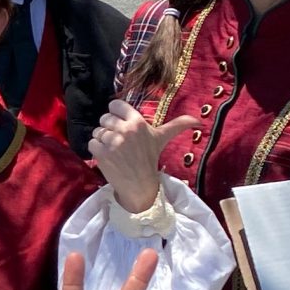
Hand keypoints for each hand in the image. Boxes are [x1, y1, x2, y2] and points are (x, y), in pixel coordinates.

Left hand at [87, 100, 189, 215]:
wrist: (140, 185)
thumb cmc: (150, 159)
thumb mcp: (163, 138)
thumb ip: (178, 125)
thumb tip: (198, 120)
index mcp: (138, 122)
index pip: (115, 105)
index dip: (116, 114)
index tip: (121, 124)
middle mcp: (125, 130)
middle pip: (104, 118)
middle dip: (109, 128)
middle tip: (120, 141)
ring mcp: (112, 141)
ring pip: (97, 131)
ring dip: (102, 140)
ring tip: (114, 150)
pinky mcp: (101, 153)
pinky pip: (91, 143)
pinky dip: (96, 149)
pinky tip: (107, 156)